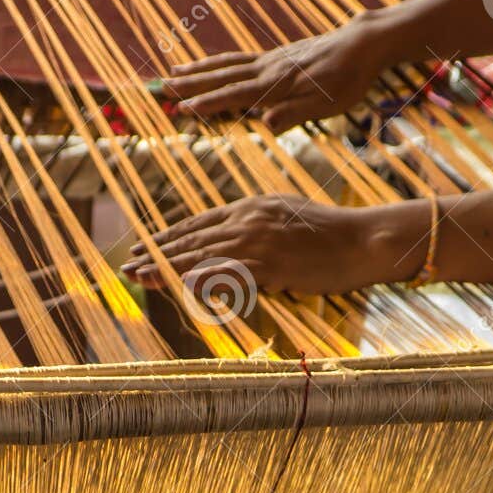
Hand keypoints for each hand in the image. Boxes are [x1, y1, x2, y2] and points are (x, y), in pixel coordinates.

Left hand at [122, 195, 422, 298]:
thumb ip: (258, 229)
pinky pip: (230, 274)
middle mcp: (249, 219)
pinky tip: (181, 285)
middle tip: (129, 267)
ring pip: (203, 255)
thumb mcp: (287, 220)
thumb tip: (237, 248)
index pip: (200, 224)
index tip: (146, 249)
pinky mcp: (272, 263)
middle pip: (193, 238)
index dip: (169, 238)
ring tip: (140, 277)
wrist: (362, 239)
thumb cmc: (331, 235)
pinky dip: (203, 279)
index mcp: (251, 207)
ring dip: (167, 268)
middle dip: (157, 254)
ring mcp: (259, 241)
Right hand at [160, 16, 390, 130]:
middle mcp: (267, 69)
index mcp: (275, 86)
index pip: (233, 96)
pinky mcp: (277, 56)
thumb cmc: (346, 81)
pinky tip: (211, 65)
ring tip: (174, 72)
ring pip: (227, 64)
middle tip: (162, 88)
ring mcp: (270, 60)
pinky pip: (240, 59)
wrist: (360, 46)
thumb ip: (294, 113)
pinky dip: (219, 62)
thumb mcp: (325, 105)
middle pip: (221, 76)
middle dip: (190, 84)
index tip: (181, 111)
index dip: (207, 104)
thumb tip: (267, 125)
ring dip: (199, 70)